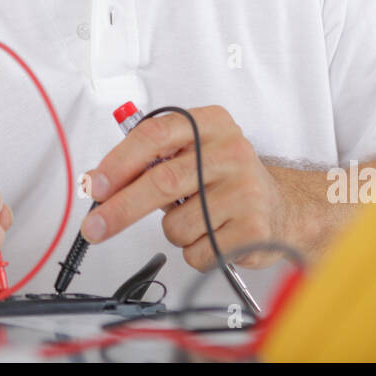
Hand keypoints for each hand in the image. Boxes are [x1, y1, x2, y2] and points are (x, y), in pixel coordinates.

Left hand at [79, 105, 286, 270]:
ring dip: (172, 231)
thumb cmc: (225, 179)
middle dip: (121, 209)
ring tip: (197, 219)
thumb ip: (150, 159)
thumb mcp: (193, 152)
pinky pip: (197, 251)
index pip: (155, 134)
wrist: (281, 208)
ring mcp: (245, 190)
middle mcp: (230, 151)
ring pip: (176, 224)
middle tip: (95, 227)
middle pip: (161, 181)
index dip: (119, 161)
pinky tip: (214, 235)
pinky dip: (194, 251)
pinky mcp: (252, 228)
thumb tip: (99, 181)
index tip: (96, 185)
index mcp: (210, 123)